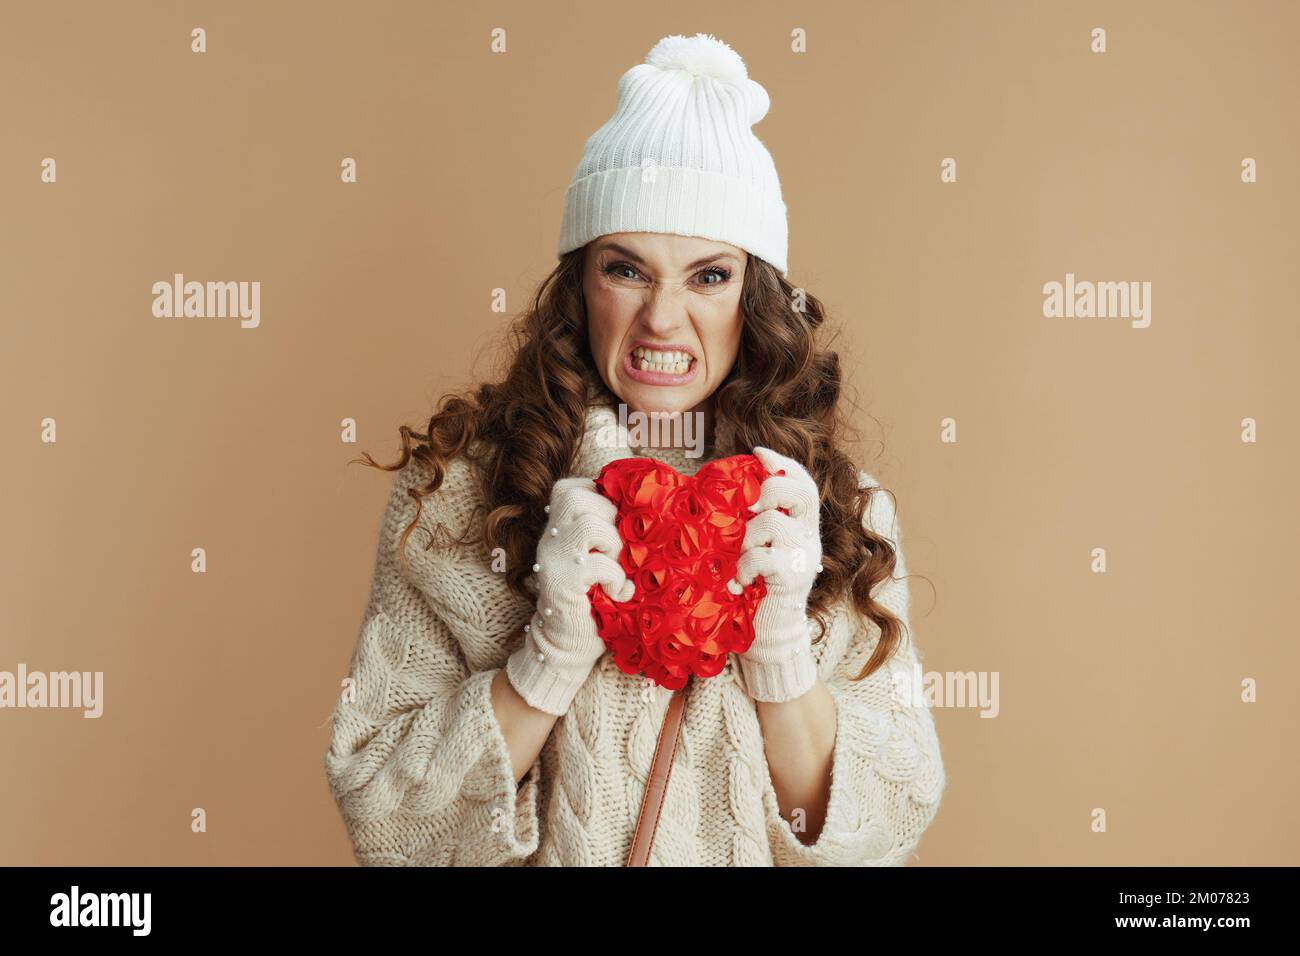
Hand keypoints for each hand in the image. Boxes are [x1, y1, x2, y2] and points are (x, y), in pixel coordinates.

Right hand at [505, 477, 634, 715]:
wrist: (568, 645)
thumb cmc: (594, 599)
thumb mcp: (601, 557)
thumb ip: (611, 532)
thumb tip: (651, 508)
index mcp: (558, 527)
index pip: (573, 487)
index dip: (602, 498)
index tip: (618, 522)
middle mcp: (550, 537)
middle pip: (576, 497)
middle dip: (608, 516)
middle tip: (618, 546)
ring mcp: (552, 559)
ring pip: (587, 524)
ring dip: (613, 545)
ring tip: (618, 568)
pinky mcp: (561, 583)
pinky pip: (597, 565)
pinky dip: (616, 579)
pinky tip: (617, 594)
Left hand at [728, 446, 821, 701]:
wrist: (769, 634)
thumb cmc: (753, 587)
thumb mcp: (751, 547)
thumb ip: (747, 521)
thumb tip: (720, 492)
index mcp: (799, 523)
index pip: (801, 482)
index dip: (781, 462)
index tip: (756, 452)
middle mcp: (808, 535)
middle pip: (797, 492)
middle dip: (766, 490)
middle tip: (744, 506)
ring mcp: (805, 556)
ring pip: (772, 523)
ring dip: (745, 537)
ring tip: (736, 557)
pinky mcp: (795, 578)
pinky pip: (765, 557)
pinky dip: (745, 566)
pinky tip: (738, 580)